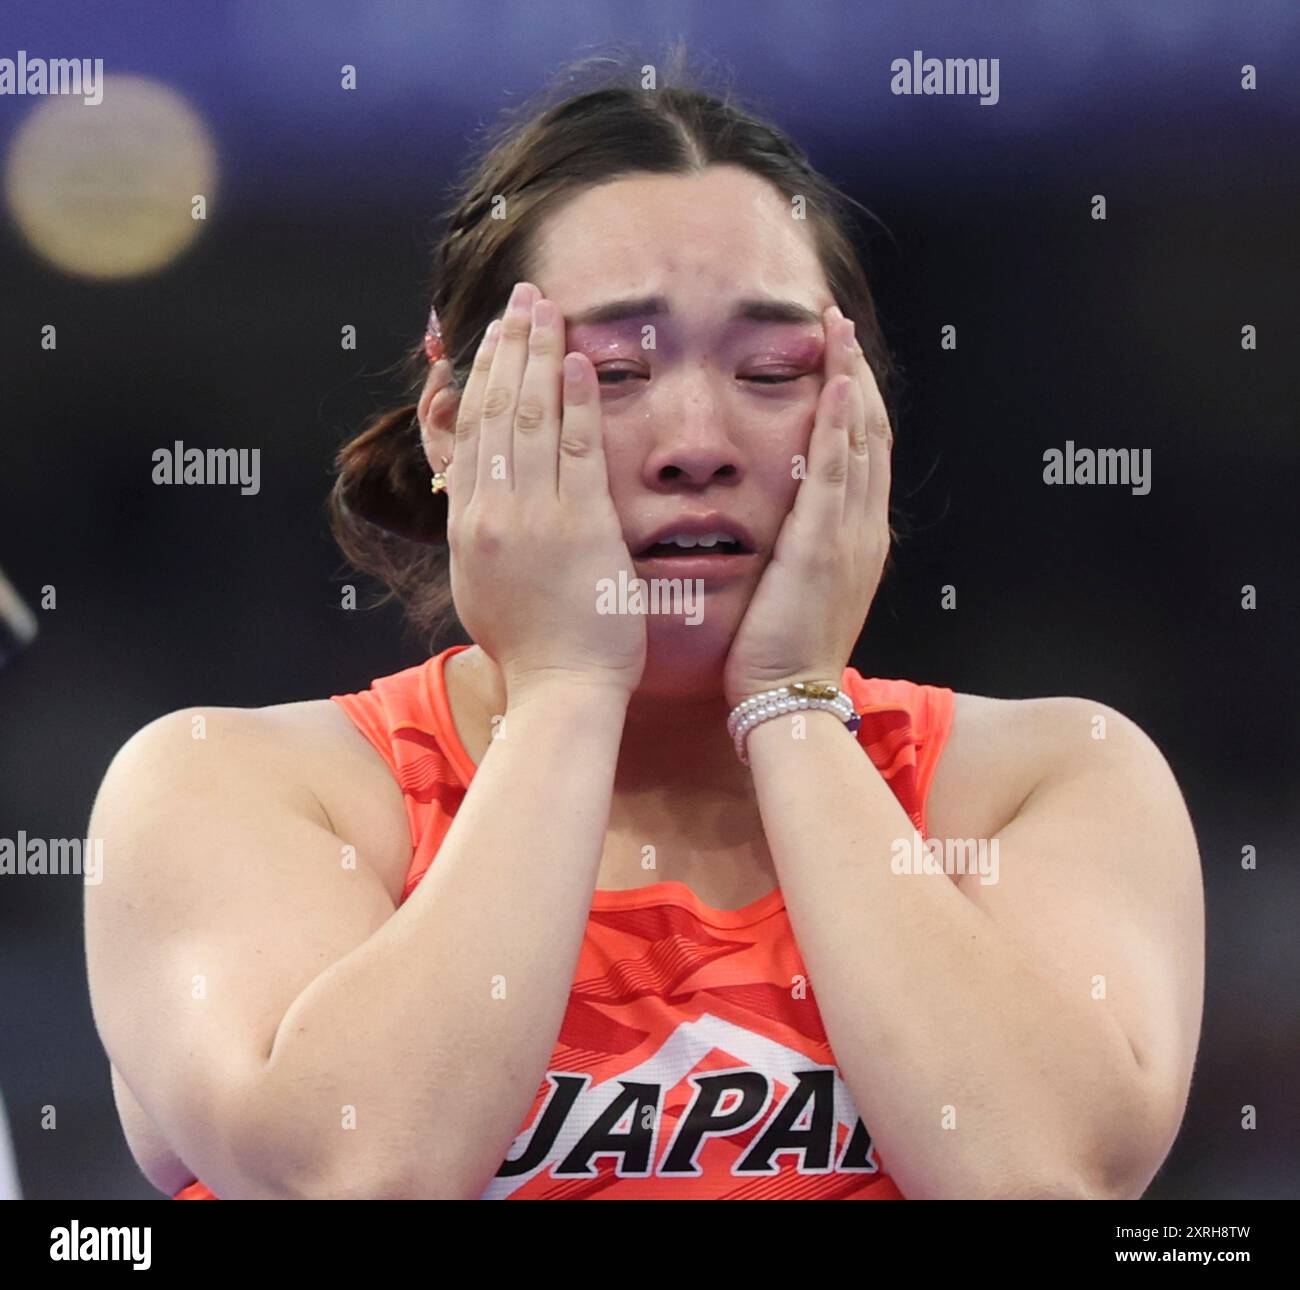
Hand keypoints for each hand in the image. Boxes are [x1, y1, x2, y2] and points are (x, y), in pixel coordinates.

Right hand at [443, 281, 645, 702]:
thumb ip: (478, 534)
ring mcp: (534, 516)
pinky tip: (579, 361)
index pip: (464, 435)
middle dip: (506, 348)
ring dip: (537, 356)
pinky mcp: (581, 525)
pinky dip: (577, 400)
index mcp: (466, 527)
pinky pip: (577, 448)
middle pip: (493, 411)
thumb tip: (476, 494)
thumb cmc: (529, 648)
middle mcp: (490, 513)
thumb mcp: (482, 587)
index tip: (485, 340)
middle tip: (520, 300)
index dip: (474, 378)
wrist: (559, 690)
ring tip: (546, 309)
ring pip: (529, 418)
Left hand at [722, 306, 891, 708]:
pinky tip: (836, 382)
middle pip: (871, 432)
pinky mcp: (823, 544)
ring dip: (851, 379)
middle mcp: (865, 528)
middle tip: (838, 324)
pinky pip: (837, 471)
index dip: (855, 400)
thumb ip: (801, 549)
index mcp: (859, 538)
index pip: (864, 452)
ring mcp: (851, 534)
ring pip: (861, 439)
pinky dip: (840, 424)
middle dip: (857, 373)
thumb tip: (784, 523)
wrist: (790, 696)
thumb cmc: (783, 651)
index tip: (838, 359)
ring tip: (836, 330)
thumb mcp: (800, 591)